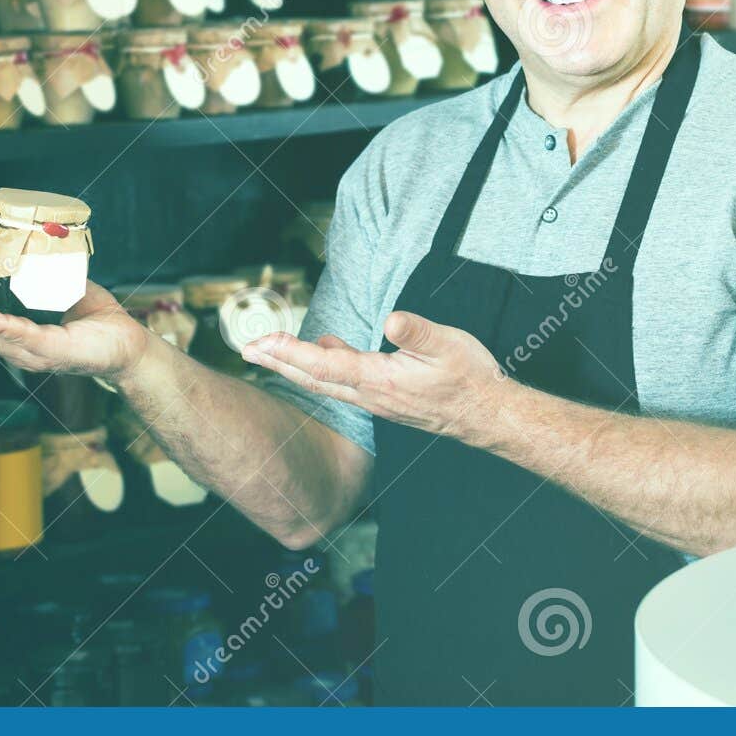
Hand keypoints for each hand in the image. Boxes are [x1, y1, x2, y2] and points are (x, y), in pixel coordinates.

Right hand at [0, 281, 148, 381]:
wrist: (131, 347)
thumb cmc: (97, 323)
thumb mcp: (64, 290)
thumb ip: (45, 273)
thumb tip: (30, 244)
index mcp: (18, 332)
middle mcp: (21, 346)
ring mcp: (37, 352)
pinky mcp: (57, 352)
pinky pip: (26, 338)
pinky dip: (2, 328)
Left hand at [243, 311, 510, 446]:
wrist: (488, 417)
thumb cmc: (470, 379)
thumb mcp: (448, 346)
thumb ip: (417, 332)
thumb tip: (391, 319)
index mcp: (380, 380)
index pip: (325, 364)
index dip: (290, 352)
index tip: (261, 341)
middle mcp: (371, 395)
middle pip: (313, 378)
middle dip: (277, 363)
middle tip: (246, 349)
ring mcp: (377, 401)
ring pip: (326, 383)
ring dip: (295, 367)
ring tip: (271, 352)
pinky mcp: (386, 400)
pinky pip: (344, 384)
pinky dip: (324, 367)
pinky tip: (326, 348)